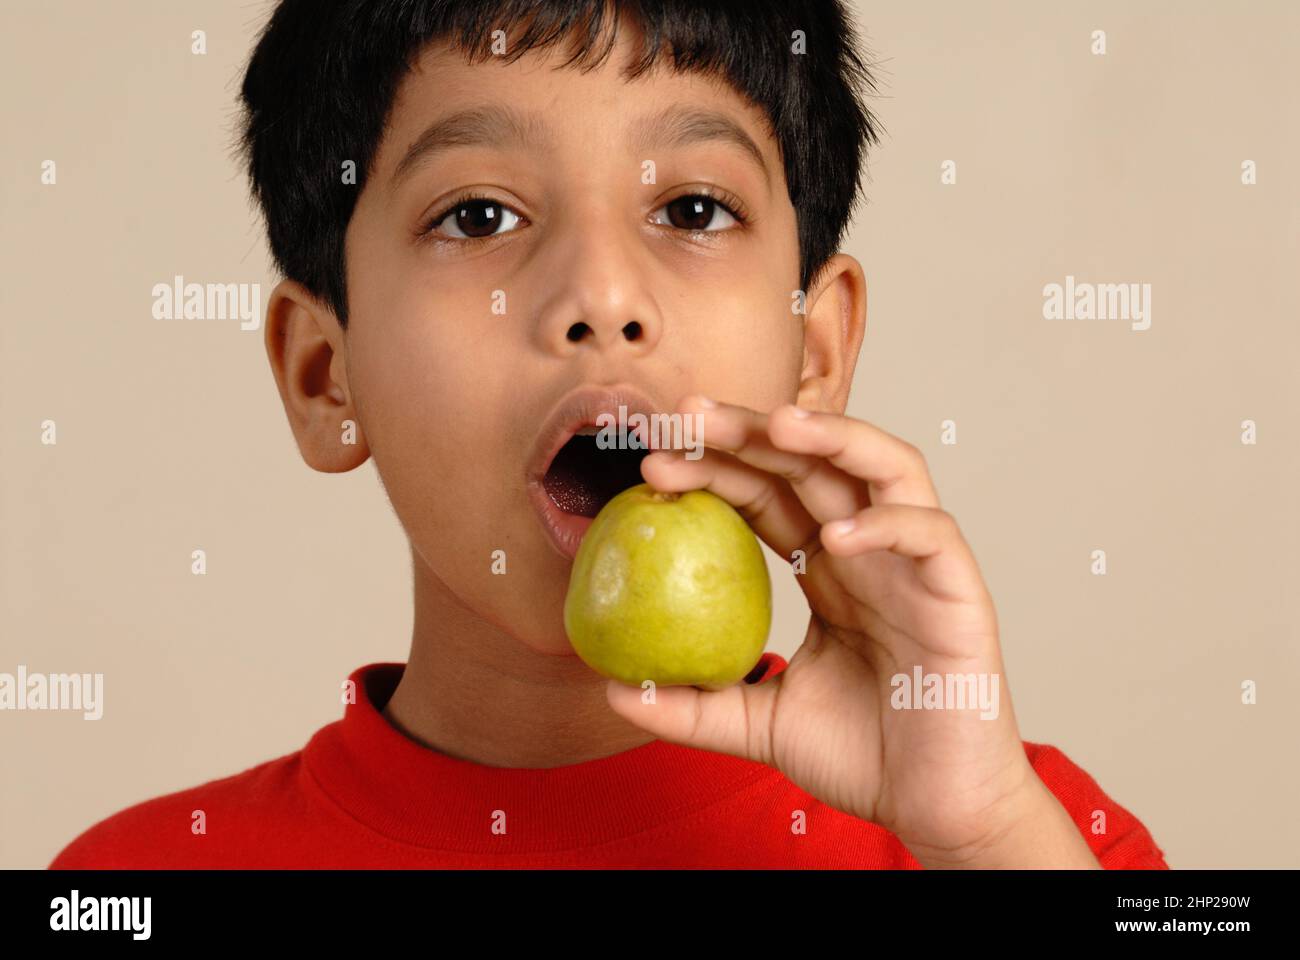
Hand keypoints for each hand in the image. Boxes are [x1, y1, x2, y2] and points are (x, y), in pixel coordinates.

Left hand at [603, 396, 1098, 867]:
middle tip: (688, 416)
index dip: (715, 469)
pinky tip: (834, 537)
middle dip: (751, 430)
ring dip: (833, 436)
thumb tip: (613, 690)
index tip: (653, 465)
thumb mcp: (758, 724)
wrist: (935, 806)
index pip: (766, 494)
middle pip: (812, 464)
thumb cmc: (862, 755)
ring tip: (775, 424)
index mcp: (826, 568)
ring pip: (887, 467)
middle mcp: (869, 550)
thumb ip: (694, 706)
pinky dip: (884, 524)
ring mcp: (916, 563)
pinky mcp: (960, 590)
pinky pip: (928, 534)